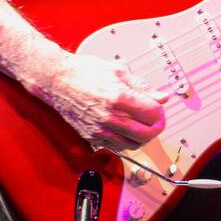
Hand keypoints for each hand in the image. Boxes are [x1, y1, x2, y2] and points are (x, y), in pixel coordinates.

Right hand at [30, 53, 169, 151]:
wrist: (57, 80)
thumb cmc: (85, 72)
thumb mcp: (118, 72)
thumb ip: (143, 87)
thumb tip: (162, 98)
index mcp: (118, 98)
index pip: (152, 114)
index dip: (160, 112)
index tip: (159, 108)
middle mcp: (109, 117)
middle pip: (146, 134)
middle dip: (157, 127)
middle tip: (157, 119)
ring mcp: (100, 130)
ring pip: (133, 145)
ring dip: (143, 137)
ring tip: (143, 124)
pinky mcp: (93, 137)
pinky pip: (118, 148)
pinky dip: (128, 142)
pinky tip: (127, 130)